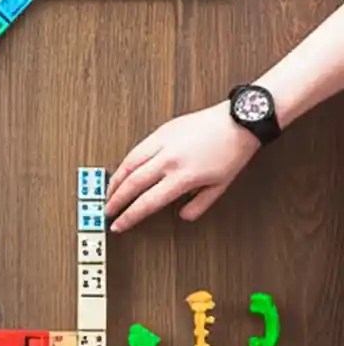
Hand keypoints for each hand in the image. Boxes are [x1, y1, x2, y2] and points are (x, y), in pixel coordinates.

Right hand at [107, 102, 259, 232]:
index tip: (119, 224)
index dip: (130, 216)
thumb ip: (200, 204)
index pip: (148, 202)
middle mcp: (169, 160)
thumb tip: (184, 216)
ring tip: (108, 193)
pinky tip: (122, 171)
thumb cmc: (232, 150)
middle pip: (132, 184)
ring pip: (128, 165)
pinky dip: (125, 163)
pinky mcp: (162, 131)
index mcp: (184, 176)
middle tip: (107, 212)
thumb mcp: (220, 185)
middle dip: (115, 201)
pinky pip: (136, 150)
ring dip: (114, 182)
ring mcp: (163, 143)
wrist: (238, 121)